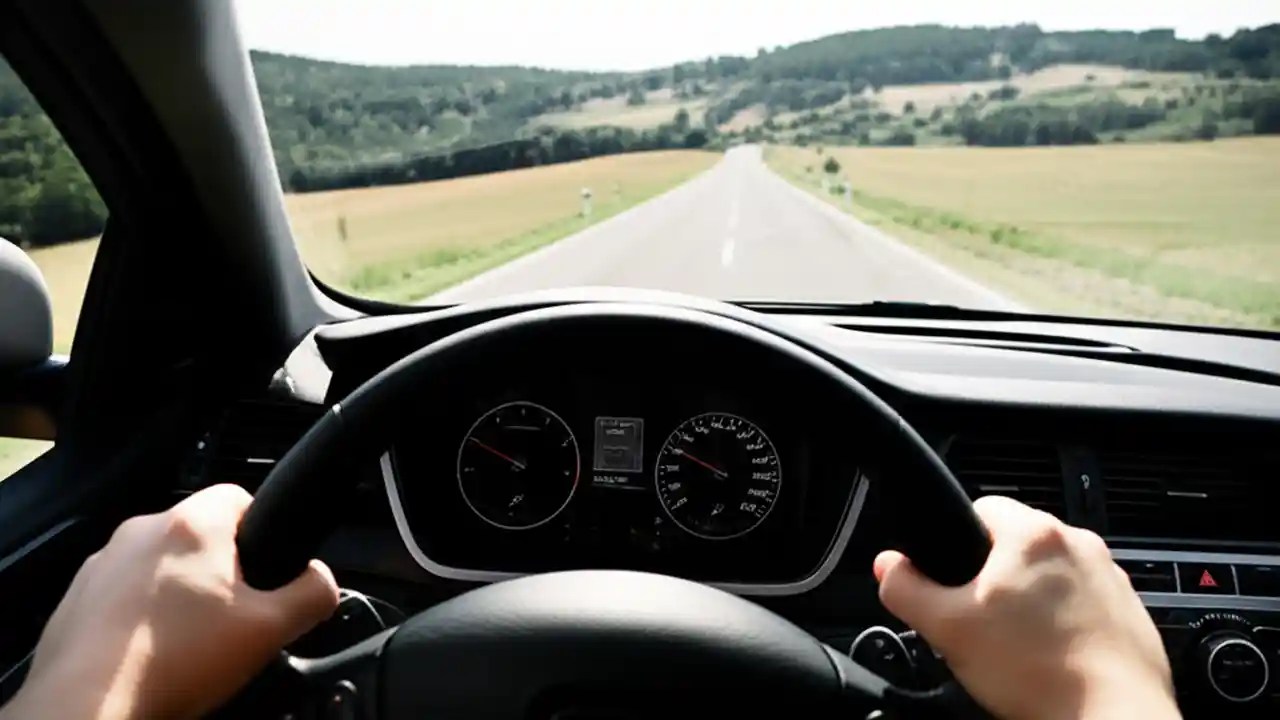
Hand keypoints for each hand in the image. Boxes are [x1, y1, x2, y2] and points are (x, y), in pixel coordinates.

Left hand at [0, 484, 339, 719]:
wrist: (87, 708)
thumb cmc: (176, 662)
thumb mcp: (271, 630)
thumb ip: (312, 593)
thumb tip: (321, 581)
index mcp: (192, 525)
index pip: (241, 496)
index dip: (263, 531)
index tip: (266, 574)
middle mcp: (141, 531)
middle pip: (199, 536)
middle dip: (220, 571)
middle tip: (234, 619)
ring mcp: (100, 565)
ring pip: (158, 567)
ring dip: (177, 595)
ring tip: (189, 646)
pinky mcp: (73, 601)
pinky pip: (121, 598)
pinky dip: (139, 620)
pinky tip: (150, 657)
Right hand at [874, 496, 1178, 719]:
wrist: (1111, 719)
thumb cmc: (1037, 673)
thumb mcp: (946, 629)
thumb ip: (906, 589)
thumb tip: (889, 567)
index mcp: (1034, 534)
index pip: (981, 508)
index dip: (956, 543)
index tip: (954, 581)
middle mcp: (1080, 544)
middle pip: (1017, 544)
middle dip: (995, 576)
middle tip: (981, 620)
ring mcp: (1112, 577)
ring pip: (1051, 575)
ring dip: (1033, 598)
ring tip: (1019, 644)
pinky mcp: (1130, 611)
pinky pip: (1085, 603)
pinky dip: (1066, 622)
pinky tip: (1052, 656)